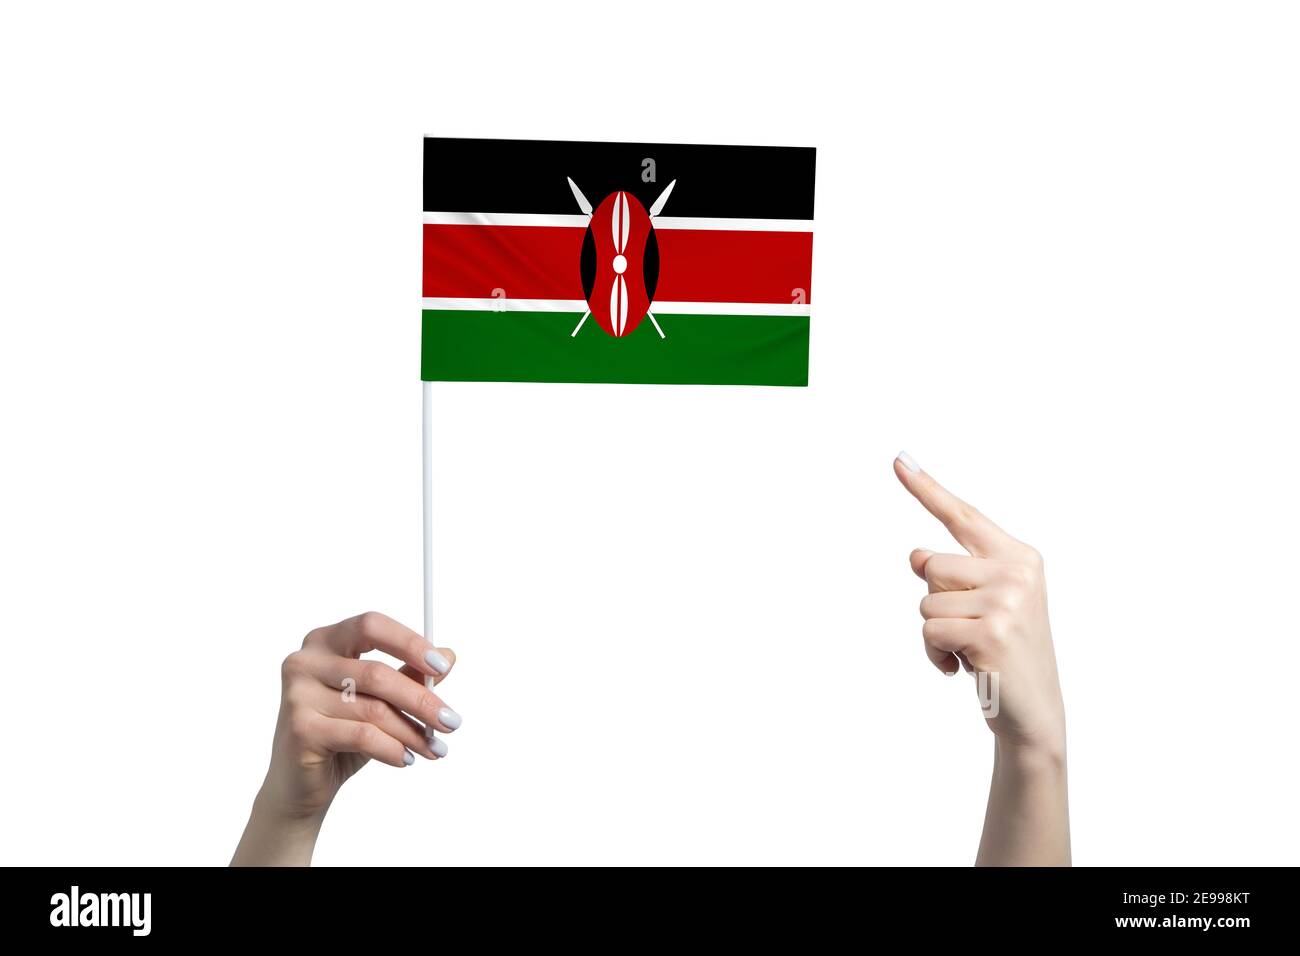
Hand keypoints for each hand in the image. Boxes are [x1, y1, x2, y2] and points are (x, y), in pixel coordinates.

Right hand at [232, 612, 458, 864]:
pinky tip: (406, 759)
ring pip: (373, 710)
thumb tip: (449, 655)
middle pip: (377, 672)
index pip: (371, 626)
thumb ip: (407, 675)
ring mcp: (298, 695)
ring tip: (434, 749)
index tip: (442, 666)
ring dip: (412, 732)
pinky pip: (362, 736)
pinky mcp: (301, 730)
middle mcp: (305, 662)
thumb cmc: (341, 733)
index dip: (409, 643)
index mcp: (325, 641)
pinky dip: (392, 749)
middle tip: (452, 722)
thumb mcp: (378, 700)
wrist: (299, 782)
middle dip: (421, 700)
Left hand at [895, 452, 1068, 864]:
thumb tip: (916, 555)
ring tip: (968, 649)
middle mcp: (1016, 570)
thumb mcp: (988, 604)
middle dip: (936, 599)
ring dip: (935, 632)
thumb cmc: (1003, 654)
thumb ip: (957, 572)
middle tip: (969, 628)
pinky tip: (962, 669)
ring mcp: (1007, 600)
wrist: (1032, 714)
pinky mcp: (991, 631)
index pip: (962, 515)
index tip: (897, 458)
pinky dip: (935, 655)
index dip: (926, 487)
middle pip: (928, 563)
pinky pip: (928, 630)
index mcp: (1018, 556)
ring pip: (924, 600)